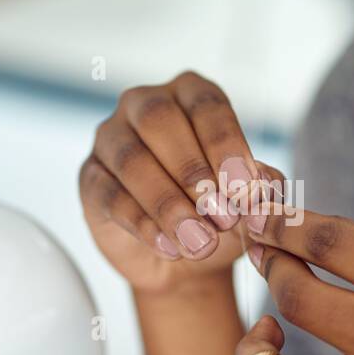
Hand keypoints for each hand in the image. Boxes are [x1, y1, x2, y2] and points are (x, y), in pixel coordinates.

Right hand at [79, 71, 282, 294]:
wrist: (184, 259)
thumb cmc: (219, 214)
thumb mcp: (249, 200)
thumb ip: (262, 188)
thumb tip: (264, 187)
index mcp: (190, 94)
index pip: (207, 105)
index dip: (227, 145)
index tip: (244, 189)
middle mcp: (144, 105)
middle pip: (161, 121)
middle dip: (194, 172)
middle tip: (223, 218)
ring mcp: (110, 139)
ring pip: (132, 160)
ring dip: (169, 204)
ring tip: (200, 242)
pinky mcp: (89, 178)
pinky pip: (111, 196)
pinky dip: (143, 225)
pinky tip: (170, 248)